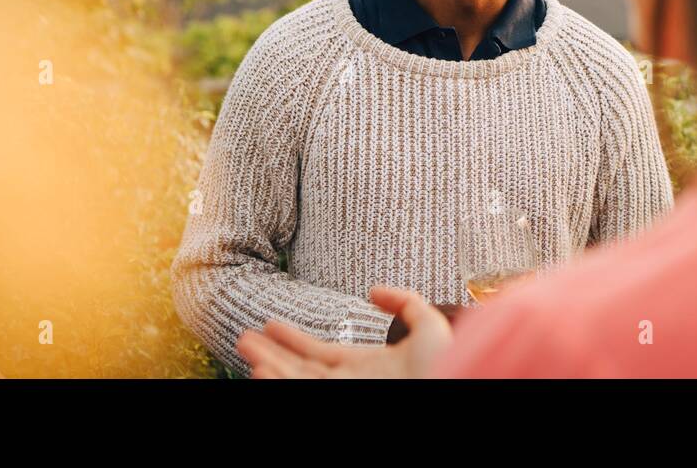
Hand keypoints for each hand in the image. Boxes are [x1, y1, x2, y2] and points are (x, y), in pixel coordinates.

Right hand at [237, 286, 453, 378]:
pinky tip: (260, 373)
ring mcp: (341, 396)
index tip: (271, 324)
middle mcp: (351, 384)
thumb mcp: (429, 324)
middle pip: (300, 370)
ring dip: (268, 367)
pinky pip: (301, 395)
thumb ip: (405, 302)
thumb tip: (372, 291)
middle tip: (244, 338)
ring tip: (245, 348)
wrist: (452, 382)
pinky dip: (279, 384)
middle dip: (271, 355)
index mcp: (368, 367)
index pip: (321, 353)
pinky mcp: (336, 405)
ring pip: (295, 382)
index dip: (295, 339)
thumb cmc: (449, 363)